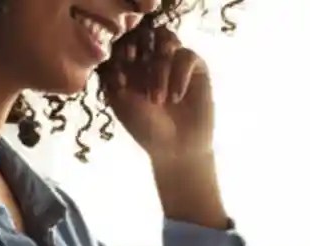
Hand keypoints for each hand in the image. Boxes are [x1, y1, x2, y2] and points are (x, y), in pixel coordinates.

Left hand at [99, 26, 213, 163]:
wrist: (177, 149)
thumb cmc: (147, 128)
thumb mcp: (121, 102)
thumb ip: (113, 74)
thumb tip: (116, 51)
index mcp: (131, 64)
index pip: (126, 39)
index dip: (123, 46)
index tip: (123, 67)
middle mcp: (153, 59)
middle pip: (147, 33)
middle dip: (141, 49)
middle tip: (136, 66)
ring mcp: (175, 62)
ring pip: (167, 40)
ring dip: (160, 66)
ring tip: (158, 99)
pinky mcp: (196, 69)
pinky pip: (187, 56)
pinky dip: (180, 75)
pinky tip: (176, 99)